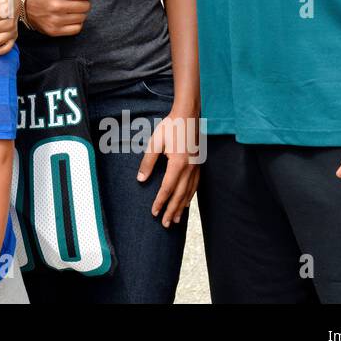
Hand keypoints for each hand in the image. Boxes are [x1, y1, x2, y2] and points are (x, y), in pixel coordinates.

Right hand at [22, 0, 101, 36]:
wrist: (26, 5)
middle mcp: (56, 6)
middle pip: (85, 6)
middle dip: (82, 3)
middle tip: (72, 1)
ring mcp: (55, 20)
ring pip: (82, 18)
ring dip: (79, 13)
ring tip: (69, 9)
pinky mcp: (54, 31)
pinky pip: (77, 29)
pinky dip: (75, 23)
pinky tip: (68, 18)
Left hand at [137, 109, 200, 227]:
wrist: (189, 115)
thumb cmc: (170, 127)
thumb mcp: (155, 142)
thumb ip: (148, 162)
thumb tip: (141, 179)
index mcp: (178, 163)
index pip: (167, 188)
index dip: (160, 202)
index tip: (154, 213)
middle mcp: (189, 169)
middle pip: (179, 195)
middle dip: (171, 211)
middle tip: (165, 224)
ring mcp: (196, 167)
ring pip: (189, 193)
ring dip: (181, 208)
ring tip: (176, 220)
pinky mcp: (198, 165)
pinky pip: (195, 186)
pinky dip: (190, 197)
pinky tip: (186, 203)